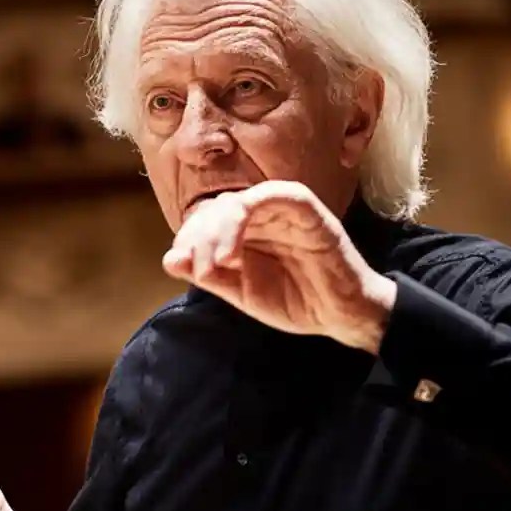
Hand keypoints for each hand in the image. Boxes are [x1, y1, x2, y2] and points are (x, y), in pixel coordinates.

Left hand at [162, 180, 396, 352]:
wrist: (340, 316)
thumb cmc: (295, 300)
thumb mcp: (242, 293)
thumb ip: (209, 275)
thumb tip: (170, 259)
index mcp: (245, 229)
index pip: (204, 218)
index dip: (188, 237)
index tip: (181, 264)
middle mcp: (261, 214)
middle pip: (215, 208)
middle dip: (200, 237)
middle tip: (201, 270)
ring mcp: (283, 209)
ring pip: (238, 201)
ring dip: (218, 231)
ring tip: (217, 265)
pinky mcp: (306, 209)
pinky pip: (274, 194)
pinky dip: (246, 217)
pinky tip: (233, 254)